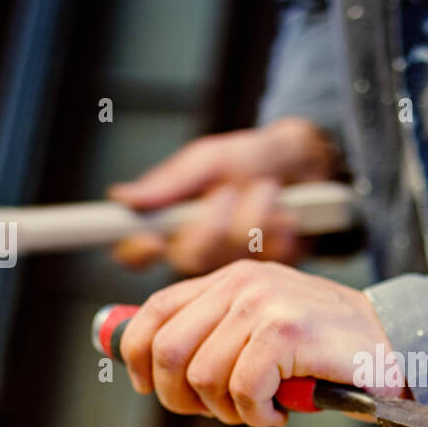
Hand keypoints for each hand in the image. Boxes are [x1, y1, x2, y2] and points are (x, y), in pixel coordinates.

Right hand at [108, 117, 339, 274]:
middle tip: (228, 191)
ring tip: (264, 188)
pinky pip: (271, 250)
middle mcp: (199, 250)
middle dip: (212, 221)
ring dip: (252, 209)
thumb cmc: (250, 160)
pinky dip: (279, 218)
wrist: (305, 164)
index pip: (135, 252)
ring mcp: (234, 263)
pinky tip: (284, 209)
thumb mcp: (208, 158)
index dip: (136, 252)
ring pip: (233, 250)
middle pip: (188, 258)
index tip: (150, 239)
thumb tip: (122, 198)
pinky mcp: (271, 268)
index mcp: (171, 224)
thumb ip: (170, 182)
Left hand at [119, 259, 404, 426]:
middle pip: (165, 350)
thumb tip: (150, 365)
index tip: (153, 388)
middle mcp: (241, 284)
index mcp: (230, 279)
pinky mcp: (285, 331)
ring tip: (260, 409)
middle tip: (219, 411)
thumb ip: (216, 334)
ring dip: (228, 411)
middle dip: (182, 397)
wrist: (396, 343)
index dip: (138, 357)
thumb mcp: (264, 327)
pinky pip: (241, 389)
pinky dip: (256, 414)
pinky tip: (279, 411)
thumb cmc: (329, 348)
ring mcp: (263, 304)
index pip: (153, 313)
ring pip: (203, 377)